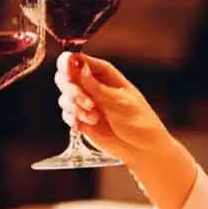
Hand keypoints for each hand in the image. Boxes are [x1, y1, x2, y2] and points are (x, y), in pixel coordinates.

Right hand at [54, 52, 172, 165]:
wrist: (142, 147)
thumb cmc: (139, 120)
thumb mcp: (118, 100)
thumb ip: (95, 86)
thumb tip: (79, 66)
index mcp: (104, 75)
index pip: (80, 61)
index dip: (70, 63)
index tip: (68, 71)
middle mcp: (92, 87)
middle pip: (66, 77)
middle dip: (71, 89)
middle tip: (85, 100)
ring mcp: (86, 104)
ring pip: (65, 97)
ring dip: (75, 106)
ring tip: (93, 116)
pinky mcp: (82, 120)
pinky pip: (67, 114)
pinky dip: (74, 118)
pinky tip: (89, 123)